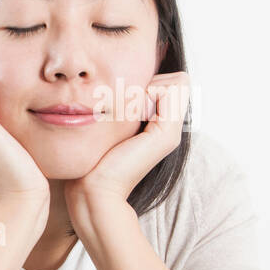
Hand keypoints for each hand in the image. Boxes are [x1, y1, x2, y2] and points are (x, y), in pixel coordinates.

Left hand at [66, 71, 190, 210]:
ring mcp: (171, 132)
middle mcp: (170, 128)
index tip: (125, 101)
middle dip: (152, 82)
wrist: (94, 189)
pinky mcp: (166, 134)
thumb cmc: (92, 159)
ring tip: (128, 111)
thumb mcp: (109, 125)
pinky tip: (130, 113)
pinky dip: (149, 92)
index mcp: (159, 126)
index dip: (149, 82)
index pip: (171, 82)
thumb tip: (122, 85)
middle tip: (128, 105)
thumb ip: (122, 108)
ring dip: (149, 87)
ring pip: (177, 82)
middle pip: (177, 80)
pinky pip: (169, 91)